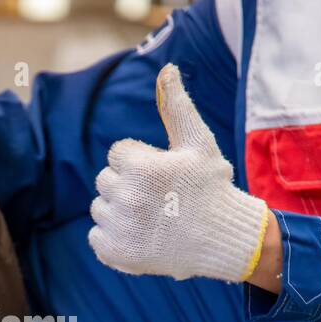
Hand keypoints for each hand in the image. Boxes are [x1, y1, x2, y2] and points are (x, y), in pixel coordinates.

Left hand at [89, 64, 270, 283]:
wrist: (223, 239)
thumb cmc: (211, 187)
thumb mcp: (197, 142)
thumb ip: (176, 105)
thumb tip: (166, 68)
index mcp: (142, 167)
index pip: (117, 154)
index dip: (140, 162)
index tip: (162, 175)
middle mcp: (127, 197)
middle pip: (106, 180)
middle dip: (128, 184)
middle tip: (159, 197)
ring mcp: (120, 227)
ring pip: (100, 207)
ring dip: (119, 210)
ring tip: (151, 217)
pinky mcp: (116, 253)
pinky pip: (96, 236)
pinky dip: (113, 236)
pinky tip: (140, 235)